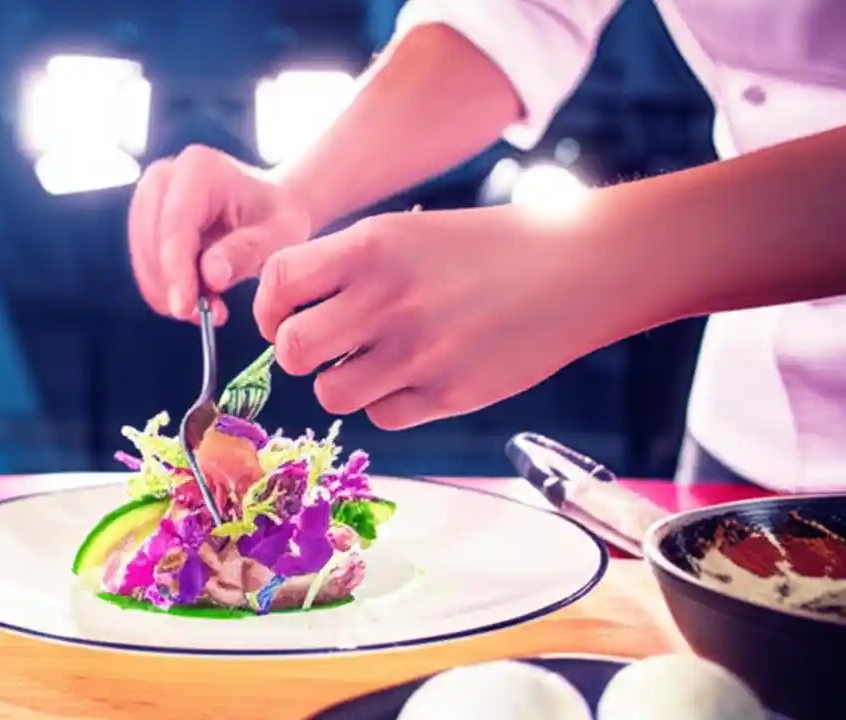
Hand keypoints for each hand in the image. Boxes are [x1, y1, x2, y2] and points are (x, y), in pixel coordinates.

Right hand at [128, 145, 312, 322]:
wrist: (270, 206)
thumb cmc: (276, 216)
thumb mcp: (277, 235)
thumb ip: (244, 252)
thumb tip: (211, 277)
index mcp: (198, 169)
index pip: (175, 225)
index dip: (176, 271)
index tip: (185, 308)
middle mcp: (165, 176)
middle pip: (152, 243)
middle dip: (174, 286)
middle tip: (207, 316)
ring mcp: (150, 195)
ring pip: (144, 257)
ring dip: (170, 291)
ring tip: (210, 308)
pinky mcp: (145, 218)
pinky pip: (145, 262)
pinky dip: (166, 288)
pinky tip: (196, 299)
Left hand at [252, 206, 635, 428]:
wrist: (577, 268)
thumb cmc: (487, 246)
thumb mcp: (409, 231)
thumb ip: (347, 265)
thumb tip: (287, 309)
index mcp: (373, 245)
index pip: (278, 282)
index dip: (268, 306)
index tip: (282, 315)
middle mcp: (388, 299)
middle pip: (291, 350)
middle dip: (297, 353)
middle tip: (322, 345)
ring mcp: (419, 352)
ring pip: (331, 392)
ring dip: (341, 381)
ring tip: (371, 361)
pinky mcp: (449, 393)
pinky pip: (383, 415)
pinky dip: (388, 402)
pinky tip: (416, 374)